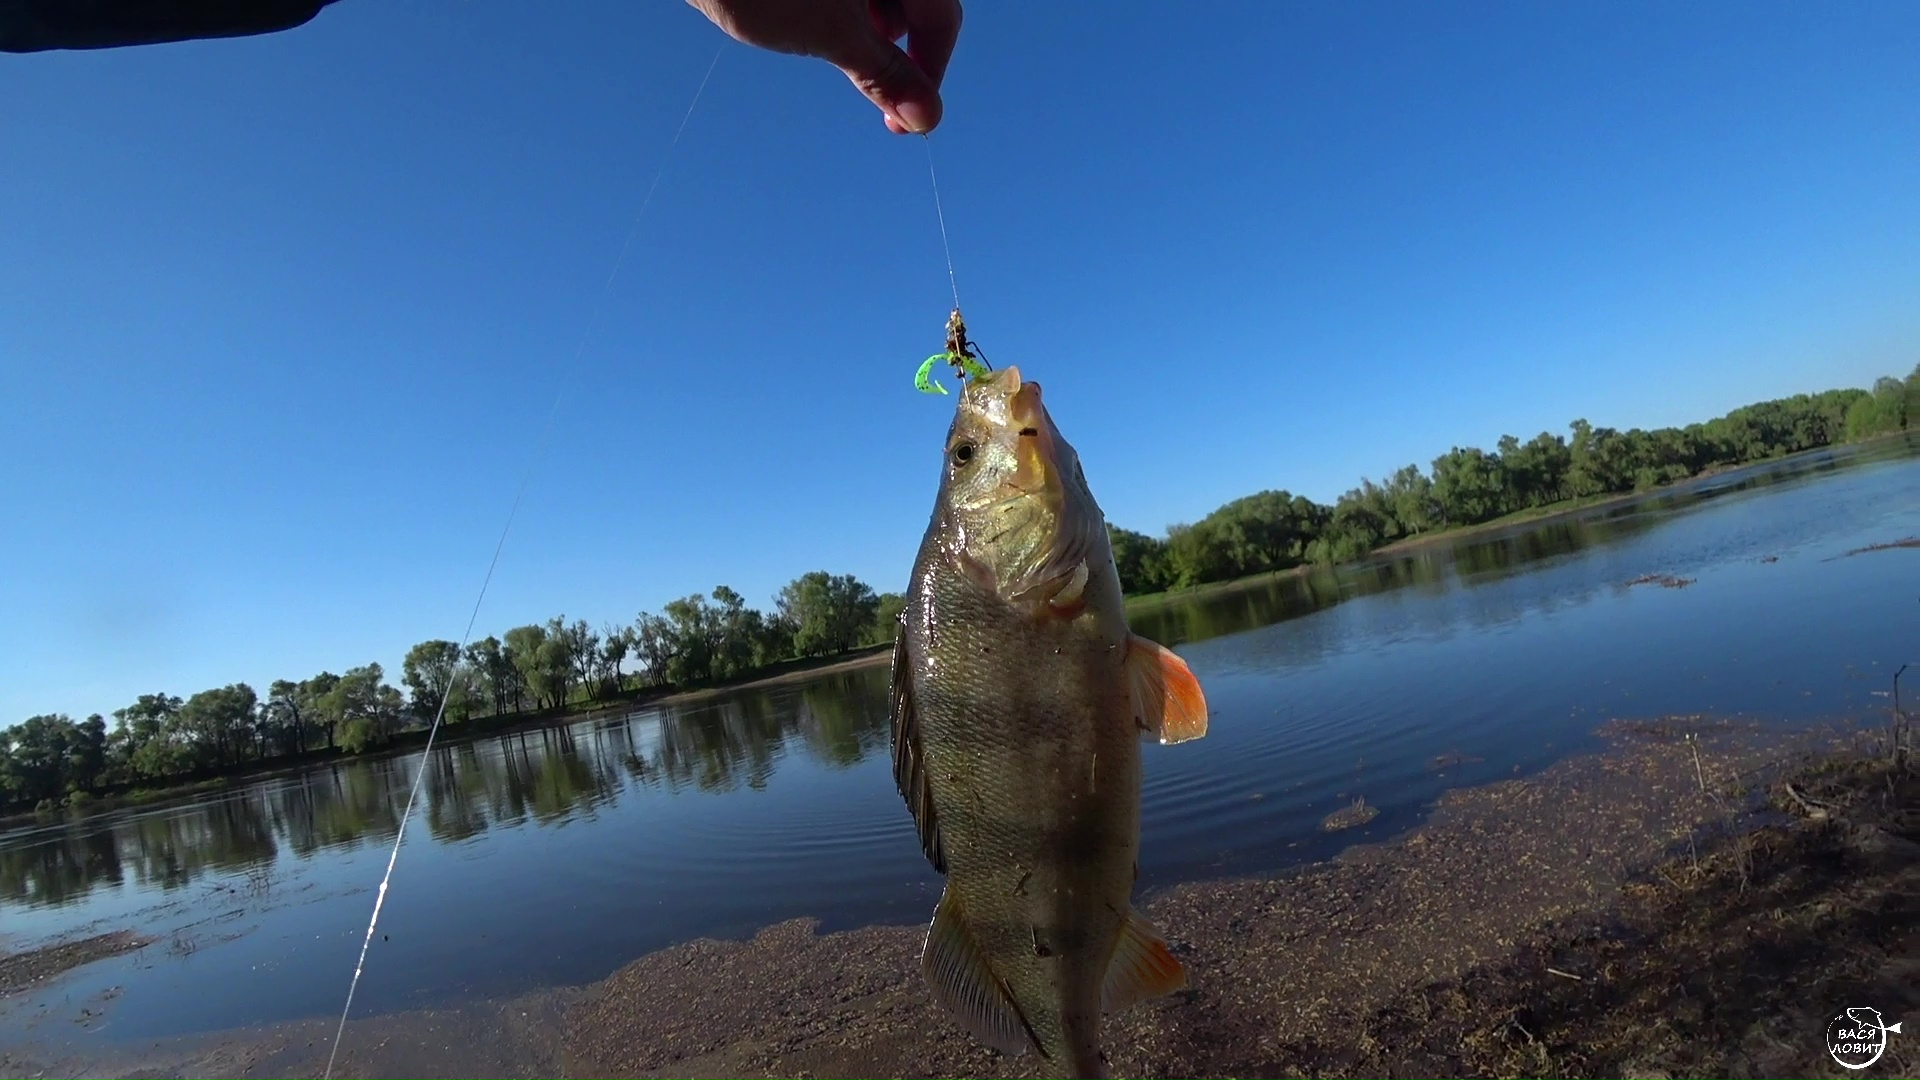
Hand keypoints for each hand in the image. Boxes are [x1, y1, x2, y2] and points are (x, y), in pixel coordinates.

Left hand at [686, 0, 961, 133]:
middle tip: (867, 81)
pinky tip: (808, 15)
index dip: (931, 70)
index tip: (909, 116)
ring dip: (869, 26)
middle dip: (897, 46)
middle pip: (916, 4)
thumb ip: (885, 74)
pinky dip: (845, 7)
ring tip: (829, 41)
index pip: (944, 18)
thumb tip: (926, 119)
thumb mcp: (833, 35)